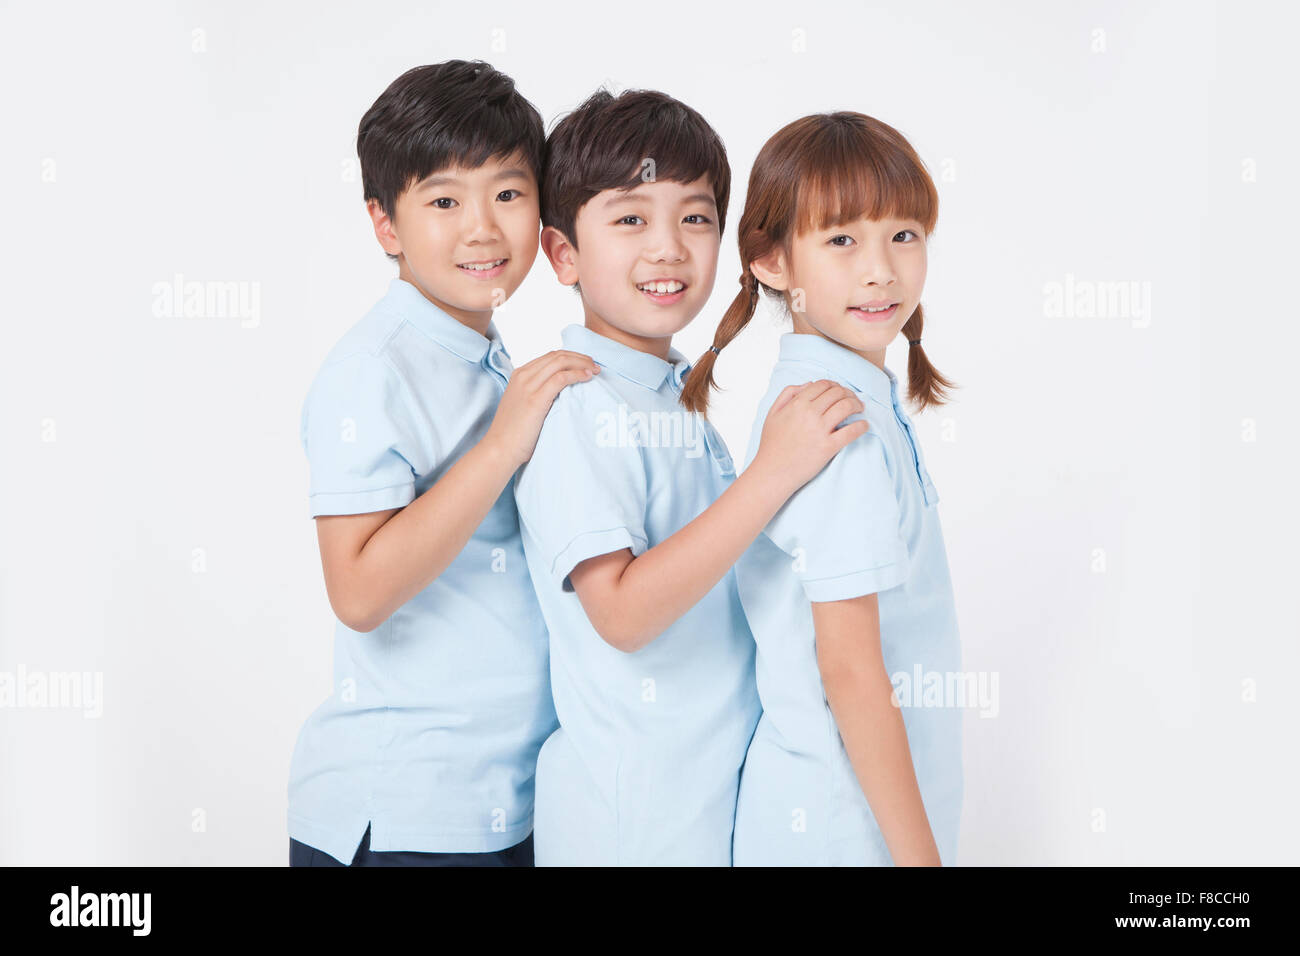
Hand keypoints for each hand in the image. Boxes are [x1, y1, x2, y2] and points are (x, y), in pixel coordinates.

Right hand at [483, 350, 599, 467]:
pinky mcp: (536, 399)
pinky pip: (561, 378)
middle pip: (557, 356)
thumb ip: (538, 393)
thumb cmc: (513, 433)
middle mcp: (523, 376)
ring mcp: (528, 386)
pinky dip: (577, 374)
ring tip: (595, 370)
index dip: (571, 357)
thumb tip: (561, 392)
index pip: (550, 357)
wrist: (499, 449)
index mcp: (519, 375)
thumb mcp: (523, 405)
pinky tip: (587, 377)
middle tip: (594, 365)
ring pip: (560, 362)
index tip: (586, 364)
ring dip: (581, 363)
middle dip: (579, 357)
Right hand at [750, 379, 868, 495]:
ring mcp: (820, 430)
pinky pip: (851, 431)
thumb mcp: (773, 413)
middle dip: (848, 393)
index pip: (823, 384)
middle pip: (837, 393)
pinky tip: (864, 425)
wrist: (772, 472)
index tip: (840, 392)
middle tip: (853, 400)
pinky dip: (861, 426)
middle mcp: (809, 413)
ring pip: (846, 407)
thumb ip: (788, 394)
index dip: (835, 385)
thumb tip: (809, 384)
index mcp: (797, 404)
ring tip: (860, 410)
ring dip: (857, 405)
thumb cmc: (772, 444)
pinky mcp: (828, 447)